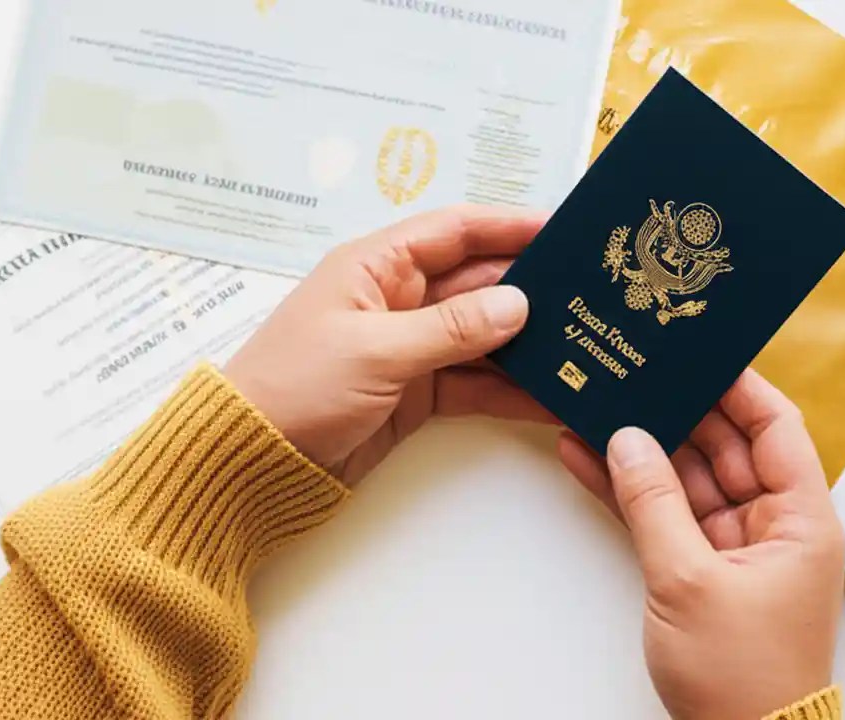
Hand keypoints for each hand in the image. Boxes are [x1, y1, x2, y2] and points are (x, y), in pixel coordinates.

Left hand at [225, 205, 555, 486]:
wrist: (252, 463)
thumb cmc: (296, 387)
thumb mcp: (375, 350)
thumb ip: (450, 328)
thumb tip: (518, 304)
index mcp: (375, 266)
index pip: (453, 231)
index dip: (507, 225)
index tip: (562, 229)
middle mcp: (397, 300)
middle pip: (477, 282)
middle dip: (531, 289)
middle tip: (592, 295)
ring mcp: (410, 348)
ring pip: (483, 336)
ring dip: (528, 344)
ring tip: (587, 346)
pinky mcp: (416, 394)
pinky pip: (475, 383)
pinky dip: (510, 390)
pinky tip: (553, 395)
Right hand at [558, 370, 844, 719]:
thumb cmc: (744, 677)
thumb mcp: (690, 581)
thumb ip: (653, 504)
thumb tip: (627, 441)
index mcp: (800, 518)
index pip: (775, 428)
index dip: (740, 385)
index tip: (699, 350)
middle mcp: (770, 524)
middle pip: (722, 446)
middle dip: (677, 410)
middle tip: (634, 371)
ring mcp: (731, 546)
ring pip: (684, 478)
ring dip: (641, 450)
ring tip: (596, 405)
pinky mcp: (696, 568)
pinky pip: (661, 514)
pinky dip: (626, 492)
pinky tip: (587, 460)